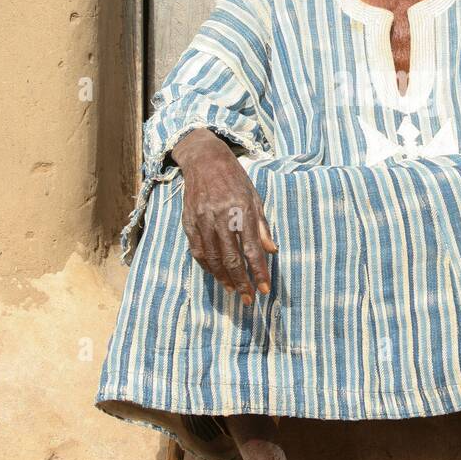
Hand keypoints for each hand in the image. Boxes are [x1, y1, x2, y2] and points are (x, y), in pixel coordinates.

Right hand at [172, 129, 277, 302]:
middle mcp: (221, 217)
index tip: (266, 290)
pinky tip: (217, 276)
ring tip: (234, 292)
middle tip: (250, 300)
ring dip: (224, 279)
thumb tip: (271, 251)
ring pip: (213, 259)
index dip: (259, 272)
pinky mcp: (189, 222)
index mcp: (242, 210)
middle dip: (242, 282)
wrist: (204, 160)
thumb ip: (262, 226)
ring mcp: (202, 220)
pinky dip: (208, 267)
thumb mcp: (254, 197)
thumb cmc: (235, 179)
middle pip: (231, 259)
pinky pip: (198, 251)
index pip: (252, 249)